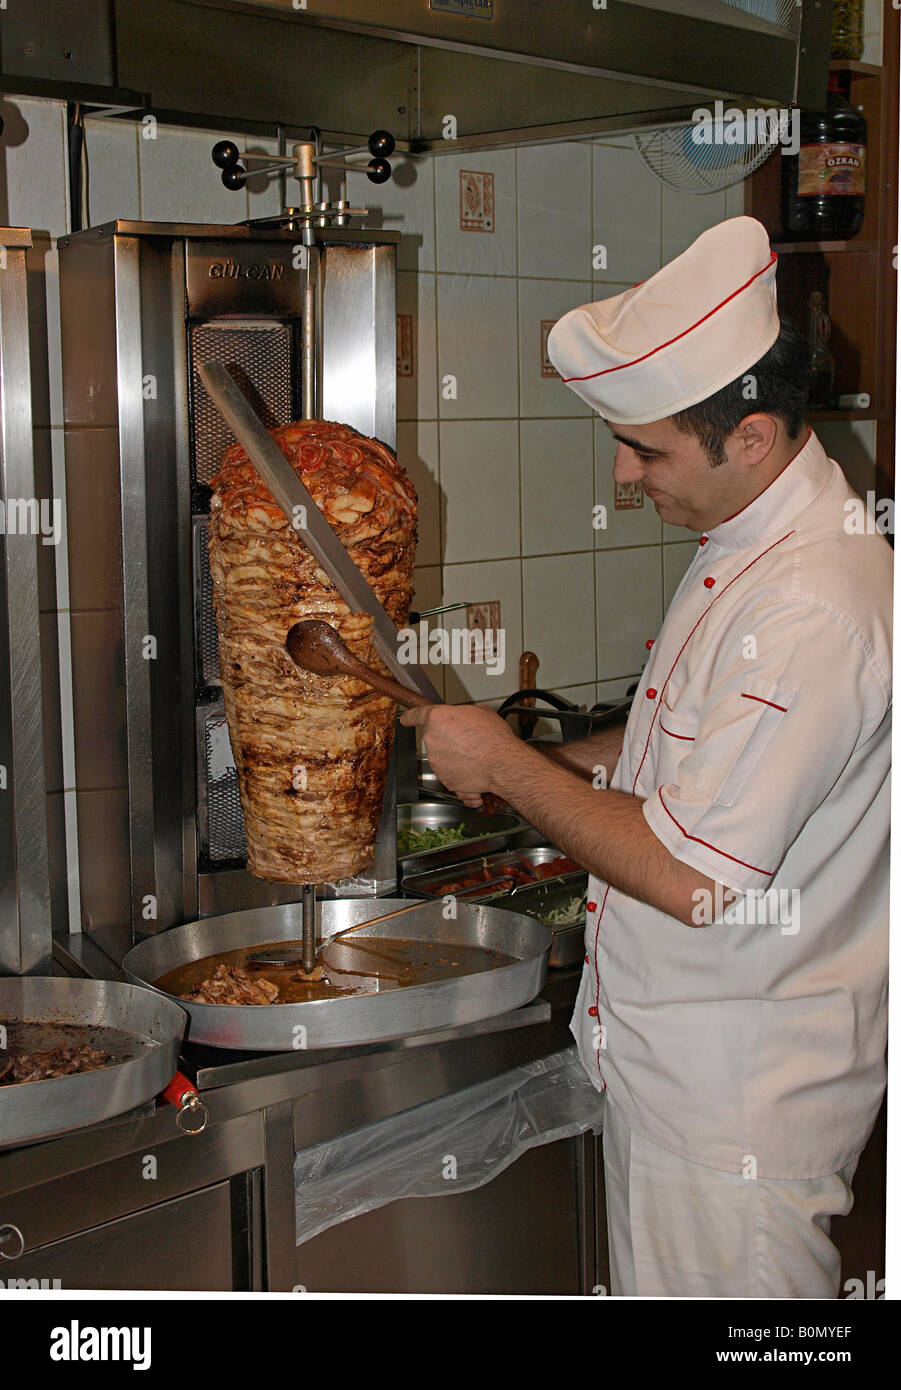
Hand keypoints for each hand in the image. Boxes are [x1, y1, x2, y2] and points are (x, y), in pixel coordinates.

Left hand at [400, 704, 517, 807]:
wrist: (501, 763)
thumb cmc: (493, 737)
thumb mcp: (481, 712)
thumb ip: (463, 714)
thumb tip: (464, 719)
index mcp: (437, 718)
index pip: (415, 715)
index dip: (410, 717)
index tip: (406, 719)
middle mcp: (432, 739)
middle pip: (435, 738)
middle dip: (449, 740)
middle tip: (468, 741)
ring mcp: (436, 760)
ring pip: (443, 757)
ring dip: (456, 757)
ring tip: (476, 756)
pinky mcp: (443, 778)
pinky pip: (451, 774)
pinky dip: (461, 773)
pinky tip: (476, 769)